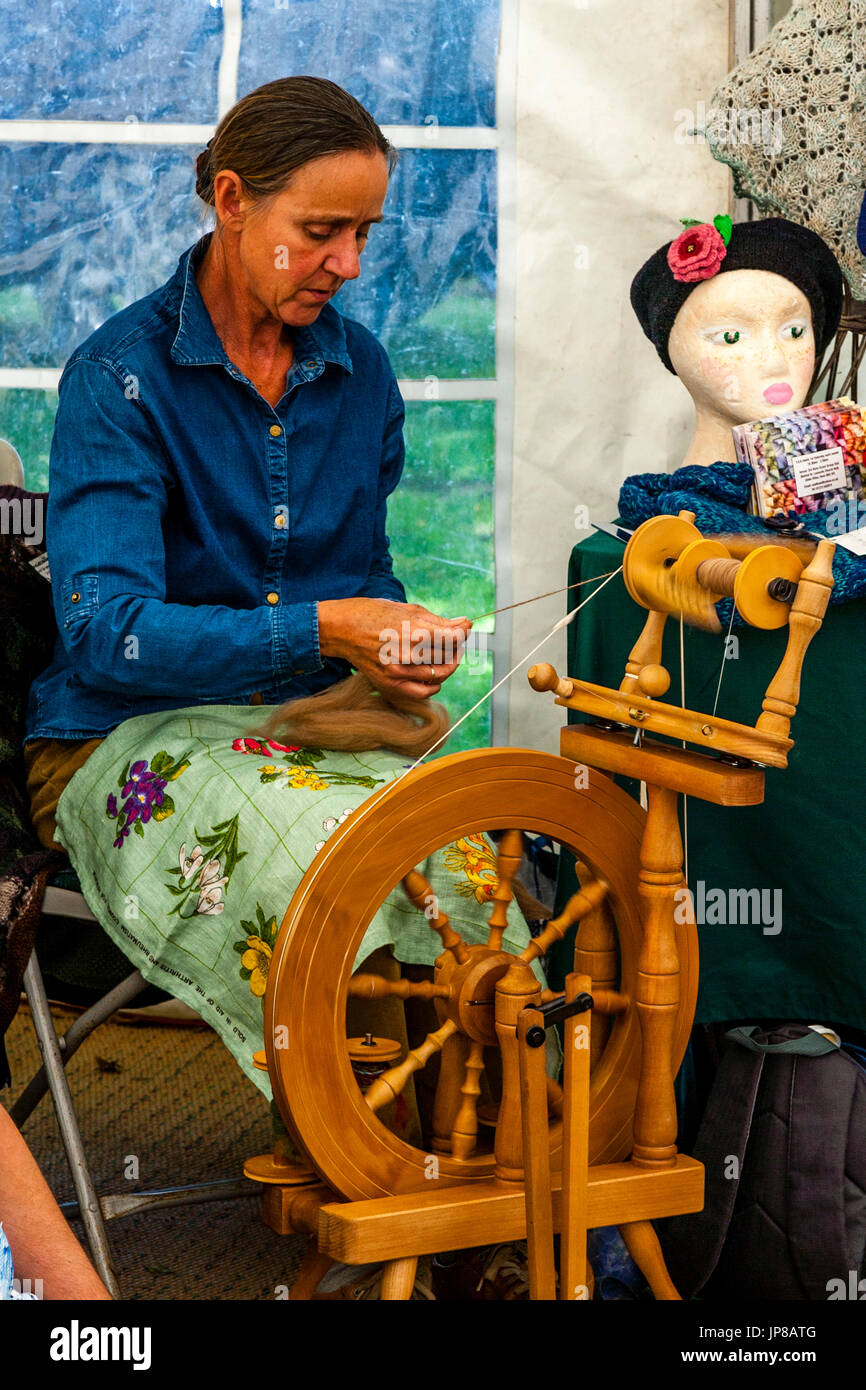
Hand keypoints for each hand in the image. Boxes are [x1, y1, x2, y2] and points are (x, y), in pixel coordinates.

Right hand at [318, 597, 471, 698]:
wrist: (341, 629)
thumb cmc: (372, 613)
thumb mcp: (407, 609)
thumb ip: (438, 620)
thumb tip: (464, 624)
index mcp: (414, 632)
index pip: (453, 638)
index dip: (463, 632)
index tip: (464, 628)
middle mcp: (408, 655)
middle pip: (449, 656)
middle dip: (457, 647)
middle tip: (454, 640)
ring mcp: (399, 672)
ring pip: (439, 674)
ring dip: (448, 664)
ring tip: (445, 654)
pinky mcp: (390, 683)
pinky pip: (422, 692)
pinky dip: (433, 686)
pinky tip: (433, 675)